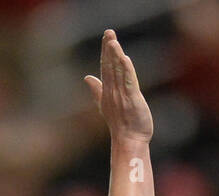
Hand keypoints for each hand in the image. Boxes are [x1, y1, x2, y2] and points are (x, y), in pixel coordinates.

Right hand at [84, 29, 152, 146]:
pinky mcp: (131, 100)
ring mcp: (121, 95)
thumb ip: (97, 90)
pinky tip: (125, 59)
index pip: (106, 68)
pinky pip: (128, 82)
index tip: (107, 37)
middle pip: (110, 66)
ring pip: (117, 72)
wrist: (128, 141)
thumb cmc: (121, 124)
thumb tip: (87, 78)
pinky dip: (126, 71)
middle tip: (109, 32)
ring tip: (114, 40)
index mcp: (108, 91)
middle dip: (109, 49)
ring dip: (115, 56)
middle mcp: (112, 91)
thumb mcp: (106, 105)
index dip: (106, 52)